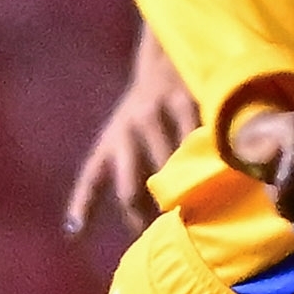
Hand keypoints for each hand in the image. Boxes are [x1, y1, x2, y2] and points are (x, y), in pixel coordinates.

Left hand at [64, 29, 198, 234]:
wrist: (165, 58)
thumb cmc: (148, 112)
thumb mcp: (127, 138)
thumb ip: (129, 176)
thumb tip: (141, 226)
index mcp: (109, 142)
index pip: (91, 179)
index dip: (81, 207)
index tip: (75, 231)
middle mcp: (125, 130)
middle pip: (129, 188)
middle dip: (145, 217)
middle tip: (165, 234)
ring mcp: (153, 115)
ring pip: (167, 171)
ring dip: (181, 196)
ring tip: (198, 213)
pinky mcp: (182, 102)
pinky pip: (196, 145)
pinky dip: (207, 165)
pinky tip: (218, 176)